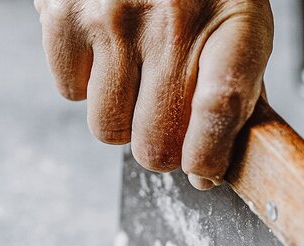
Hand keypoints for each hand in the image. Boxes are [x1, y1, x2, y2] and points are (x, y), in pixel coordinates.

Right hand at [35, 0, 272, 188]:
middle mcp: (172, 19)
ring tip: (133, 70)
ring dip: (120, 115)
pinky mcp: (66, 13)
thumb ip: (234, 89)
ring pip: (108, 128)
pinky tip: (104, 48)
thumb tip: (208, 167)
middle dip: (159, 145)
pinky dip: (84, 82)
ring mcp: (114, 17)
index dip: (208, 155)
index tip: (203, 171)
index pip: (220, 106)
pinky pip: (69, 92)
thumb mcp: (238, 20)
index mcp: (232, 20)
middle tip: (163, 117)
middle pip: (155, 142)